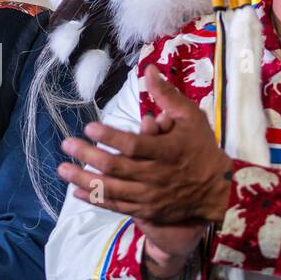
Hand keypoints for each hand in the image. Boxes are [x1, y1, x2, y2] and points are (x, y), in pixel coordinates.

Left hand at [57, 65, 232, 225]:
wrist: (218, 190)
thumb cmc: (202, 149)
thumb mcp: (191, 118)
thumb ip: (168, 96)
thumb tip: (149, 70)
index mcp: (167, 151)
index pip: (133, 145)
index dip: (110, 137)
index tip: (89, 127)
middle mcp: (156, 176)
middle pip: (116, 167)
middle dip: (88, 156)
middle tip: (67, 144)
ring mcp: (150, 196)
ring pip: (112, 189)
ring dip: (84, 179)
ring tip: (62, 169)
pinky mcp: (146, 209)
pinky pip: (116, 206)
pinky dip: (96, 199)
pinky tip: (76, 190)